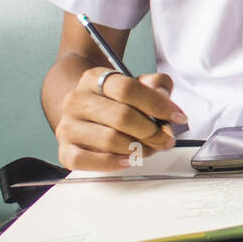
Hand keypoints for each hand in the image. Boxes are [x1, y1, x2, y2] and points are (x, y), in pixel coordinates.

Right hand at [55, 69, 184, 170]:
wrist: (83, 112)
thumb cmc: (115, 101)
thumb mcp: (136, 84)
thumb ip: (156, 84)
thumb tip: (164, 94)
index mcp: (95, 78)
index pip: (129, 89)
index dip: (158, 105)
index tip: (178, 117)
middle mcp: (76, 100)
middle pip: (122, 117)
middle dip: (152, 132)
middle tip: (166, 139)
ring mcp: (68, 125)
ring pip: (109, 140)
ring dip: (138, 149)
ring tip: (150, 148)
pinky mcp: (65, 149)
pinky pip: (86, 160)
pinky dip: (112, 163)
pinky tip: (128, 159)